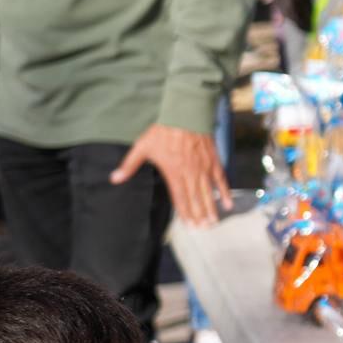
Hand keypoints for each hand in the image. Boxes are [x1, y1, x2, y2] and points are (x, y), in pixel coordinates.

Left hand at [113, 122, 231, 227]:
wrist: (185, 113)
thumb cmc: (163, 131)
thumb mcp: (142, 146)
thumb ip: (129, 165)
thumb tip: (114, 179)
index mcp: (174, 173)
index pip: (180, 198)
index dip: (185, 213)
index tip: (190, 226)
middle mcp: (190, 173)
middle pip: (196, 198)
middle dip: (200, 215)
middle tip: (204, 229)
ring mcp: (203, 167)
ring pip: (208, 192)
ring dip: (211, 208)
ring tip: (214, 222)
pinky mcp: (212, 160)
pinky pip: (220, 179)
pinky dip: (224, 192)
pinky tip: (227, 203)